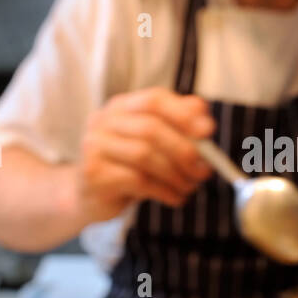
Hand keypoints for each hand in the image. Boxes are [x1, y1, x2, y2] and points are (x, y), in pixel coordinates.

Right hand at [76, 88, 215, 223]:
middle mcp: (103, 121)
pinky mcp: (94, 175)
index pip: (154, 99)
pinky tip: (175, 198)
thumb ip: (177, 126)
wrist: (88, 196)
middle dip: (184, 150)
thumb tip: (204, 117)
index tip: (209, 131)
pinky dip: (164, 191)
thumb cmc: (127, 166)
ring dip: (176, 174)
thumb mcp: (153, 144)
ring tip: (189, 187)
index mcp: (121, 107)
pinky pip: (137, 180)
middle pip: (151, 128)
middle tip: (204, 170)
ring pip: (144, 155)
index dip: (183, 113)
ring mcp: (94, 147)